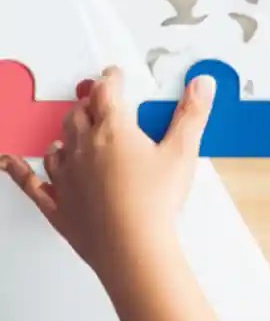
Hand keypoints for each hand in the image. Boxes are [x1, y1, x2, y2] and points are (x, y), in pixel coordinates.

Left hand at [0, 68, 213, 273]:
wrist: (131, 247)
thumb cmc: (155, 202)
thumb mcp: (183, 152)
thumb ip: (192, 114)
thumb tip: (200, 84)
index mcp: (114, 131)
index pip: (107, 93)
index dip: (111, 79)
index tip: (114, 74)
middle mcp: (83, 148)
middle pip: (78, 115)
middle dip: (88, 103)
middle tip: (96, 99)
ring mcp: (66, 176)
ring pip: (57, 144)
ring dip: (65, 133)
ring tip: (71, 130)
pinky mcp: (57, 203)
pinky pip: (30, 182)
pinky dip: (19, 170)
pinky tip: (10, 162)